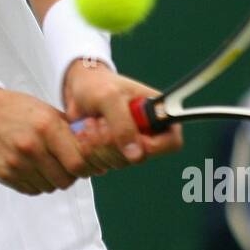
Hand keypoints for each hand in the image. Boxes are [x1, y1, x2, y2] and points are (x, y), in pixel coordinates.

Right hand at [0, 88, 108, 195]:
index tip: (87, 166)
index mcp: (47, 127)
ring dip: (52, 180)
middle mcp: (32, 147)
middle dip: (70, 175)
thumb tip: (97, 152)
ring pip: (49, 187)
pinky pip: (32, 190)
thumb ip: (69, 131)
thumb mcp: (46, 112)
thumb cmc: (18, 111)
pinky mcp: (4, 174)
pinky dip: (36, 183)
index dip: (87, 168)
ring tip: (45, 164)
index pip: (79, 162)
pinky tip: (31, 168)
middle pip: (66, 180)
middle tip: (65, 165)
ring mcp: (17, 163)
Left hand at [63, 59, 183, 169]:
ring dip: (97, 144)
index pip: (172, 142)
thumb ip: (123, 124)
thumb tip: (136, 155)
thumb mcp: (109, 98)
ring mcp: (129, 145)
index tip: (130, 135)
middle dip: (113, 141)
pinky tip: (85, 132)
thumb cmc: (98, 85)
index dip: (152, 145)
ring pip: (118, 163)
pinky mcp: (111, 153)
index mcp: (158, 114)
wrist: (78, 88)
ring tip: (91, 122)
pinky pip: (102, 165)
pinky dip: (89, 150)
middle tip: (100, 120)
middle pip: (139, 157)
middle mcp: (147, 133)